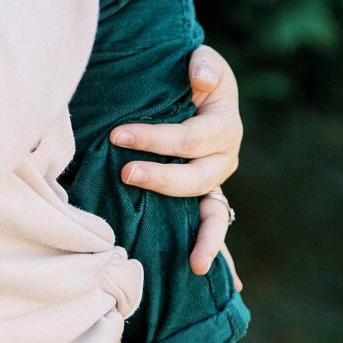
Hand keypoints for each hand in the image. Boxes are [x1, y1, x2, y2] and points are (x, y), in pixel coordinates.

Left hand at [109, 44, 243, 283]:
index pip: (189, 138)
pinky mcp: (206, 197)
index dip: (154, 138)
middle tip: (125, 174)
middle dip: (161, 179)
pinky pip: (214, 229)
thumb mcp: (202, 61)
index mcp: (224, 127)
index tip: (117, 136)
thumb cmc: (193, 73)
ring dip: (204, 238)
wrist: (197, 87)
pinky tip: (223, 282)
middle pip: (196, 178)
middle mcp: (225, 159)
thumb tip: (201, 80)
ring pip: (216, 215)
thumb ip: (203, 65)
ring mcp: (217, 182)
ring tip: (195, 264)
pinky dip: (218, 254)